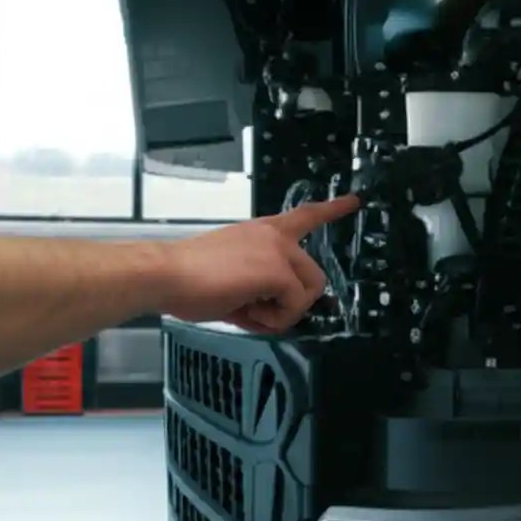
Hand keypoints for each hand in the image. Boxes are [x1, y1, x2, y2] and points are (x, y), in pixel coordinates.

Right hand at [158, 195, 359, 333]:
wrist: (165, 274)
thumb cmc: (188, 280)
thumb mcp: (234, 281)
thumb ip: (260, 289)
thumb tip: (274, 313)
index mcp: (263, 231)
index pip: (305, 215)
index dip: (331, 209)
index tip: (354, 200)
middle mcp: (276, 236)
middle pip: (314, 276)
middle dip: (292, 303)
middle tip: (257, 311)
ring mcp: (279, 250)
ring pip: (308, 292)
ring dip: (284, 312)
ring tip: (250, 311)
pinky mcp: (278, 270)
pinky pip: (295, 305)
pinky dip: (276, 320)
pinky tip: (248, 313)